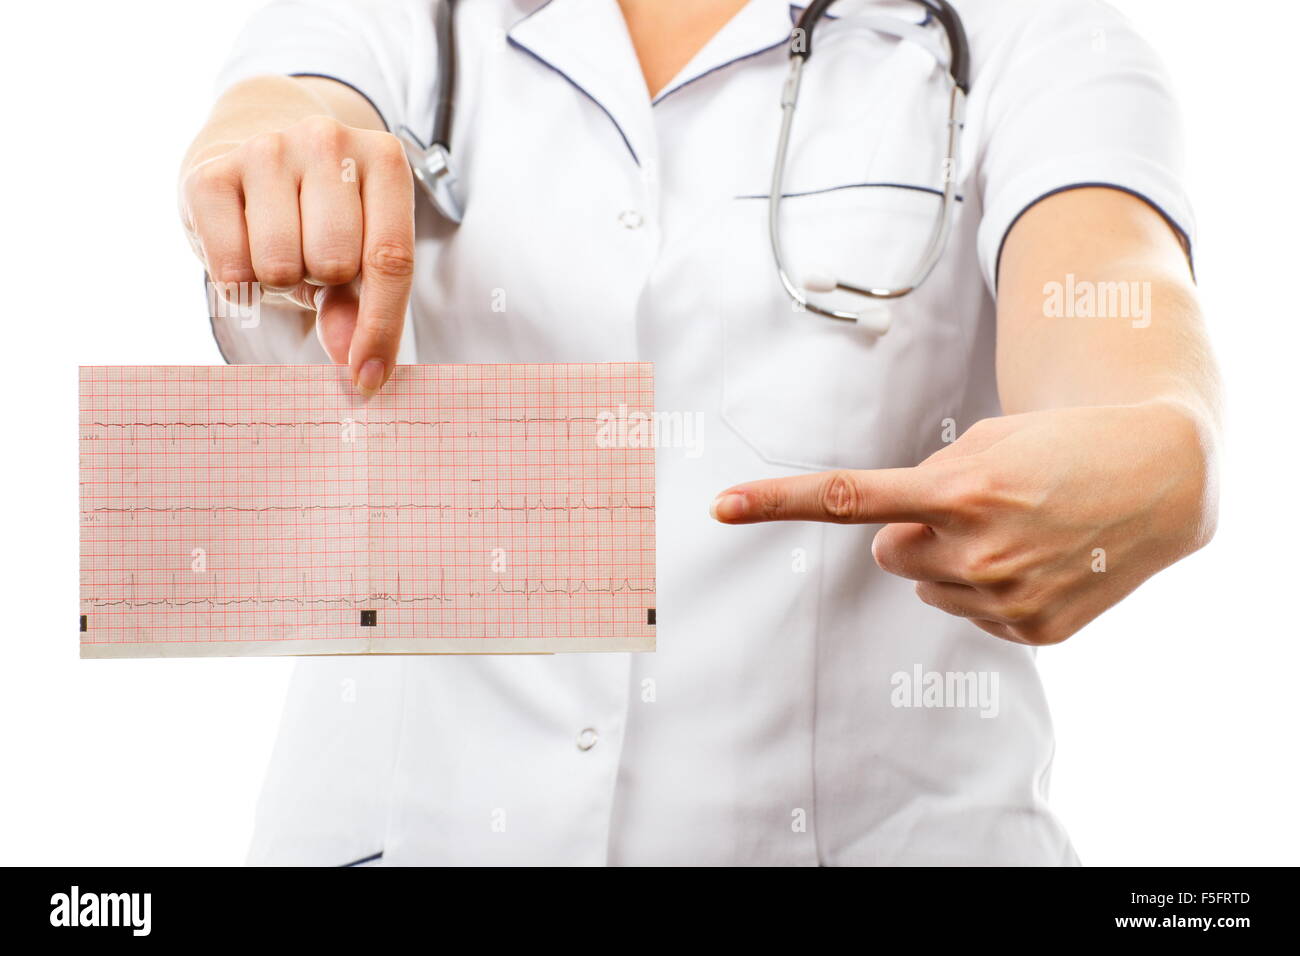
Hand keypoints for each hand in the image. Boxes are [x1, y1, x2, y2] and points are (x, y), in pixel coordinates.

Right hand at [179, 115, 414, 394]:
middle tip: (310, 258)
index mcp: (384, 160)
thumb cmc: (317, 217)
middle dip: (321, 280)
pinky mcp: (209, 173)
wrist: (248, 154)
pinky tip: (242, 244)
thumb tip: (357, 366)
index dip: (381, 328)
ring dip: (278, 279)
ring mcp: (267, 148)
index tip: (370, 378)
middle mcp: (328, 141)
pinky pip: (231, 268)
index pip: (391, 259)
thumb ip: (361, 309)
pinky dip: (238, 280)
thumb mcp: (356, 256)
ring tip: (279, 248)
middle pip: (333, 262)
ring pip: (280, 265)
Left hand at [710, 401, 1216, 644]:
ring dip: (957, 560)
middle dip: (916, 530)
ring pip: (928, 586)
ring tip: (1019, 530)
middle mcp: (976, 551)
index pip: (848, 499)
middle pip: (888, 552)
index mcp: (957, 490)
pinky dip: (994, 590)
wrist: (1159, 474)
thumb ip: (924, 487)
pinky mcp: (1035, 631)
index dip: (779, 501)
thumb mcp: (986, 442)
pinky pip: (973, 614)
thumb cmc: (1058, 446)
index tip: (722, 505)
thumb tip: (887, 546)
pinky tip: (1039, 561)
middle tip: (978, 506)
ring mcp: (1007, 599)